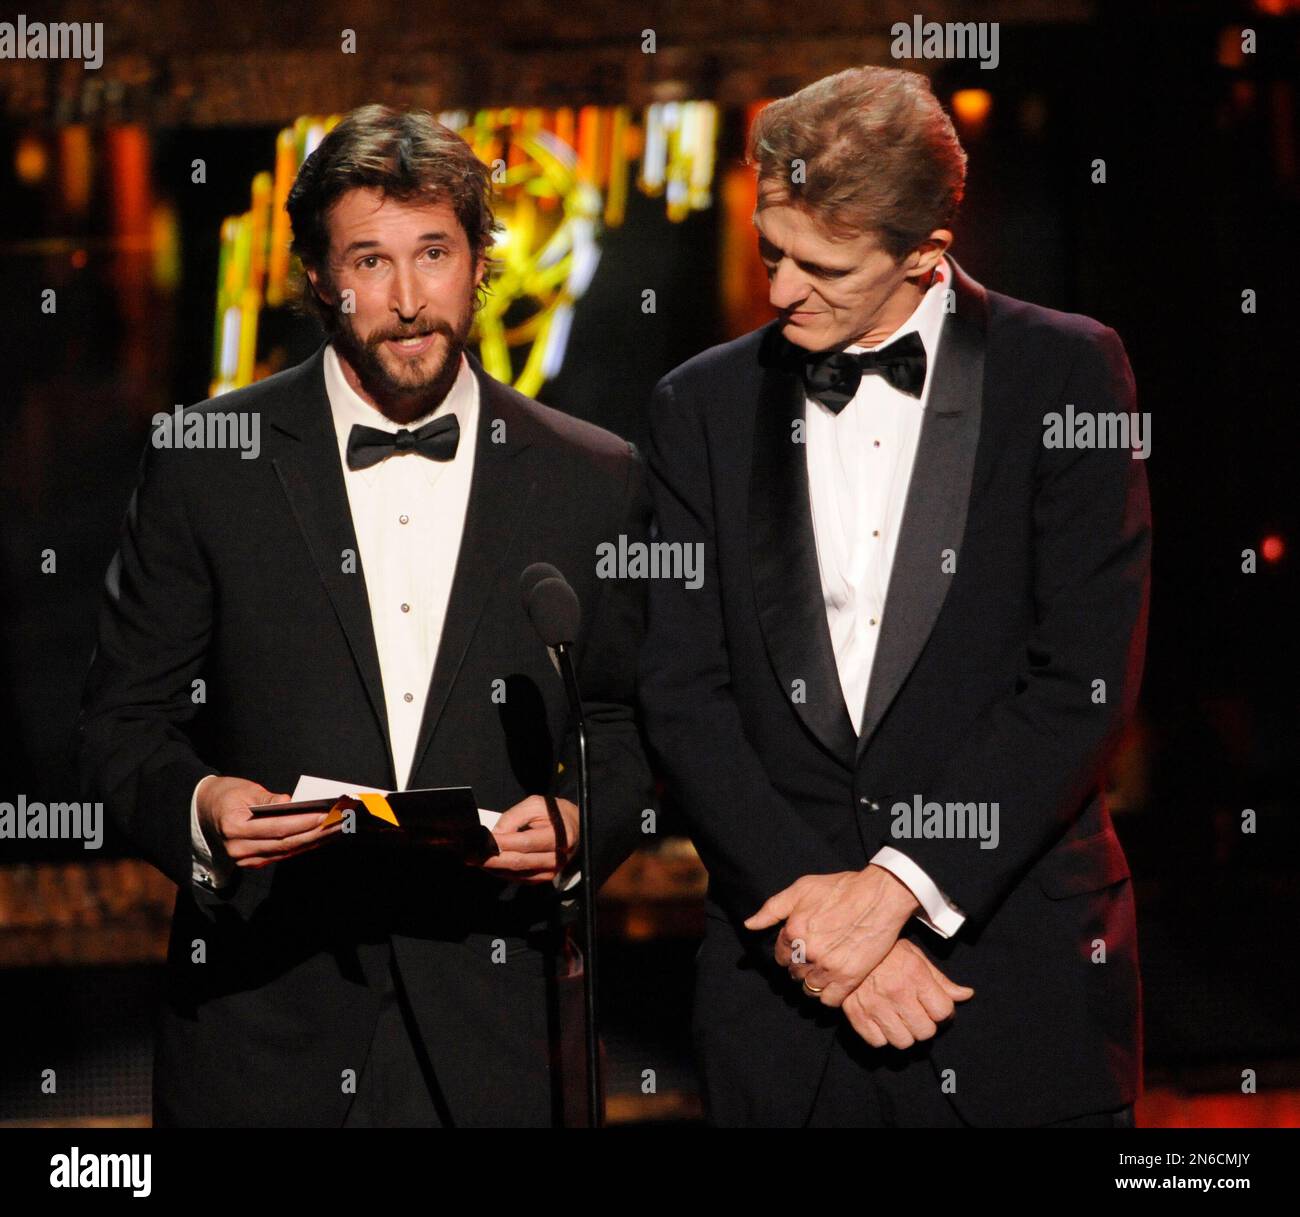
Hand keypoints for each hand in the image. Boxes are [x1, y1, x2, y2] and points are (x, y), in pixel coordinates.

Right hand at [197, 775, 343, 869]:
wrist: (204, 811)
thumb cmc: (226, 795)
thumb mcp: (244, 790)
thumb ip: (268, 799)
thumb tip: (292, 803)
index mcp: (233, 827)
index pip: (277, 828)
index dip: (303, 822)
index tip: (326, 815)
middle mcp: (238, 849)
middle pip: (285, 843)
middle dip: (316, 833)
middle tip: (340, 823)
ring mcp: (246, 859)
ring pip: (287, 851)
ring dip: (315, 841)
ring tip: (337, 830)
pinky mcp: (254, 862)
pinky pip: (283, 854)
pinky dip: (304, 846)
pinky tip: (322, 837)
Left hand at [478, 795, 577, 884]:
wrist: (575, 826)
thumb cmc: (554, 813)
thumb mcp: (535, 805)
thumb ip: (513, 817)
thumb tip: (494, 835)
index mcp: (559, 836)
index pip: (525, 843)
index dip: (502, 843)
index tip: (482, 841)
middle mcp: (558, 857)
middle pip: (520, 862)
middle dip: (493, 859)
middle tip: (472, 856)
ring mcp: (552, 870)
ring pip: (518, 873)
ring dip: (496, 868)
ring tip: (477, 860)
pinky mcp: (546, 877)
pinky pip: (521, 878)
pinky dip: (504, 873)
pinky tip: (492, 866)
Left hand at [744, 865, 921, 1006]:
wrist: (879, 896)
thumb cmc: (840, 888)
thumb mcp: (802, 888)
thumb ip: (772, 908)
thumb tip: (749, 925)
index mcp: (793, 930)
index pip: (781, 956)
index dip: (790, 952)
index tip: (802, 948)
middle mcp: (807, 951)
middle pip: (794, 973)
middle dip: (801, 967)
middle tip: (816, 958)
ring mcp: (828, 966)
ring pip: (809, 988)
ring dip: (814, 981)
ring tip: (824, 970)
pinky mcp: (849, 978)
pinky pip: (829, 1000)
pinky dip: (829, 995)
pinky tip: (835, 982)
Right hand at [841, 938, 973, 1048]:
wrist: (846, 946)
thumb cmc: (886, 952)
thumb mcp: (916, 957)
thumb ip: (941, 980)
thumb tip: (967, 995)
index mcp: (914, 975)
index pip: (943, 1012)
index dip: (941, 1011)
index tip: (933, 1005)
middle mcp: (896, 992)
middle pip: (925, 1032)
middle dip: (924, 1024)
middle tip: (915, 1012)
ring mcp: (875, 1005)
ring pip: (903, 1042)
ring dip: (904, 1033)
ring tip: (898, 1018)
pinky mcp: (856, 1014)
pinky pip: (878, 1042)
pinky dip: (881, 1036)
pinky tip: (881, 1020)